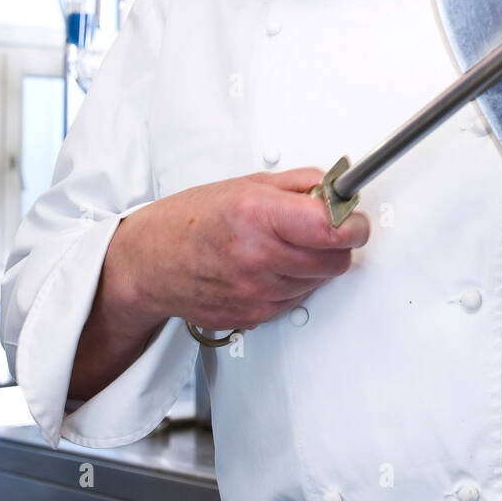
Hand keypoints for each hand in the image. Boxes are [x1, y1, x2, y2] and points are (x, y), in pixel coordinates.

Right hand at [110, 167, 369, 333]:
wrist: (148, 263)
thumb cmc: (187, 221)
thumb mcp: (244, 184)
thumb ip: (297, 184)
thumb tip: (334, 188)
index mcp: (257, 216)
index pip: (332, 229)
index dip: (352, 222)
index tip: (353, 216)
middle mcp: (258, 258)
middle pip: (335, 260)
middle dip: (339, 242)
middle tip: (326, 227)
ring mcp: (256, 293)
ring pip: (320, 281)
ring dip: (315, 263)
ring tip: (285, 244)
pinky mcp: (254, 316)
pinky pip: (298, 300)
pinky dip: (295, 283)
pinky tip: (271, 266)